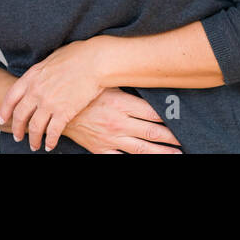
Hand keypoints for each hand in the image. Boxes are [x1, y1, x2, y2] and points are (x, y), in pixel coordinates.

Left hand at [0, 38, 106, 151]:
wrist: (94, 61)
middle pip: (20, 115)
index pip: (11, 97)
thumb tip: (40, 76)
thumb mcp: (51, 59)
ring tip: (34, 145)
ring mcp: (49, 102)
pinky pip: (52, 132)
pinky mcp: (64, 112)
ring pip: (34, 128)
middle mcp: (36, 91)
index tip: (3, 119)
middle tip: (18, 136)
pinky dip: (50, 141)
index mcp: (32, 76)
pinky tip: (50, 145)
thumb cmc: (78, 55)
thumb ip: (41, 72)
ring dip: (32, 139)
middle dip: (17, 129)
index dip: (5, 111)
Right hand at [64, 88, 181, 153]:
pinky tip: (147, 161)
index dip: (169, 118)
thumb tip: (145, 78)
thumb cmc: (81, 92)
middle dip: (171, 138)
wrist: (55, 109)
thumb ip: (124, 85)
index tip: (182, 120)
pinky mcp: (100, 149)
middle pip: (152, 133)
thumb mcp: (104, 83)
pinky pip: (121, 159)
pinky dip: (136, 161)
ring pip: (141, 150)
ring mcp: (110, 138)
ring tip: (176, 154)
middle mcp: (118, 123)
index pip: (152, 113)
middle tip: (185, 142)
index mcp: (120, 104)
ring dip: (161, 153)